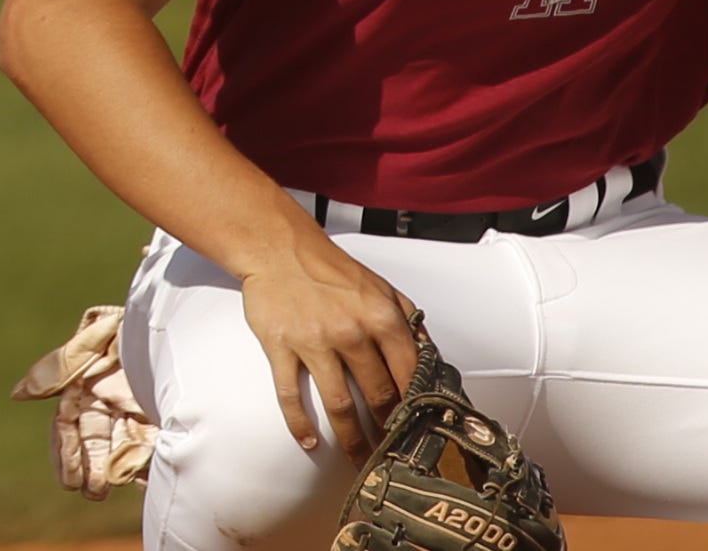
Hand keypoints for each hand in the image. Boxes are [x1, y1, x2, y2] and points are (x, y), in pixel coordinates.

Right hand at [239, 232, 423, 457]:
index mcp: (381, 318)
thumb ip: (409, 322)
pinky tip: (308, 440)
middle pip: (378, 397)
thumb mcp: (382, 288)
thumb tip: (430, 358)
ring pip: (340, 405)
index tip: (418, 430)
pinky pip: (291, 394)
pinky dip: (299, 423)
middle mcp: (351, 332)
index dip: (416, 408)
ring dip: (352, 439)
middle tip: (391, 452)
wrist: (278, 248)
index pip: (409, 376)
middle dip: (388, 431)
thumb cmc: (330, 269)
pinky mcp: (281, 346)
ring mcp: (314, 341)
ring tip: (359, 459)